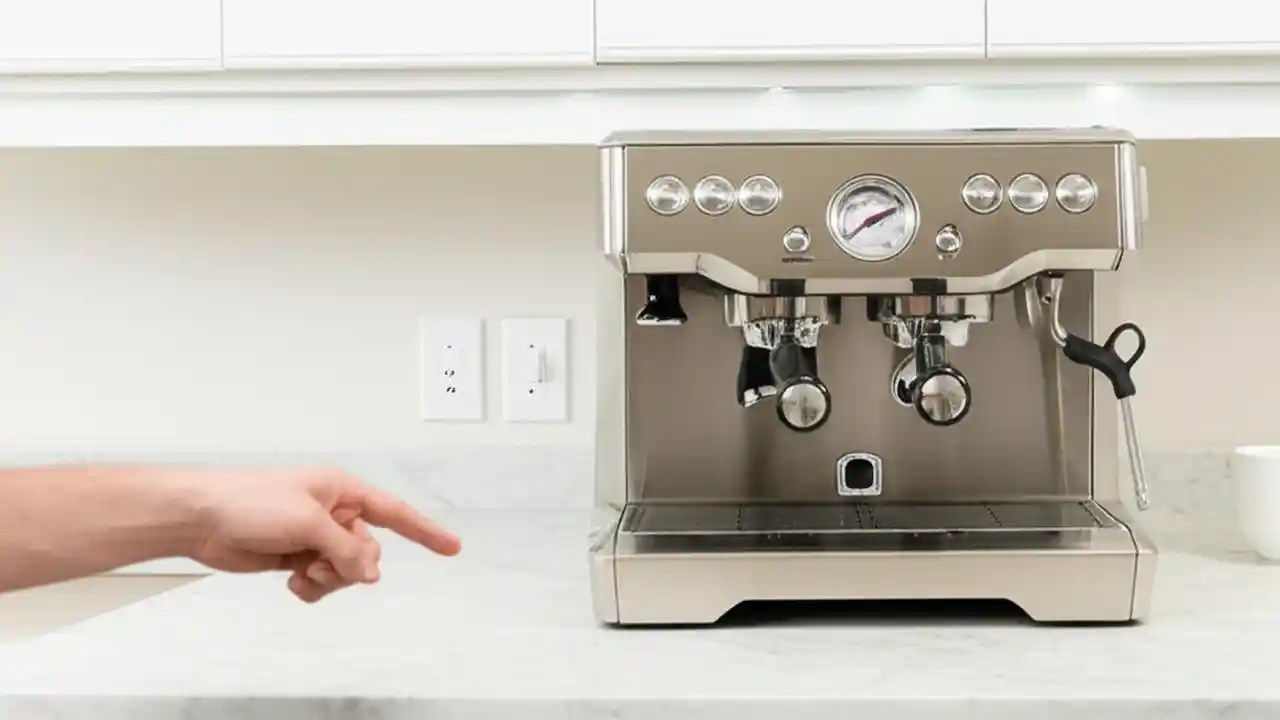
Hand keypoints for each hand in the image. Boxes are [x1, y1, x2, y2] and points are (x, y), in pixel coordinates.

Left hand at [188, 467, 460, 602]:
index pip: (395, 512)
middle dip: (351, 563)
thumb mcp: (308, 521)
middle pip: (369, 549)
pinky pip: (323, 582)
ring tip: (303, 572)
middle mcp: (333, 513)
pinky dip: (312, 587)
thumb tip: (372, 575)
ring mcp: (315, 537)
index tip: (452, 547)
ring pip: (347, 570)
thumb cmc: (251, 502)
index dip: (426, 530)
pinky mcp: (296, 558)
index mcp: (342, 490)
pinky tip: (293, 582)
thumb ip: (346, 549)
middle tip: (322, 563)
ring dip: (329, 578)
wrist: (202, 519)